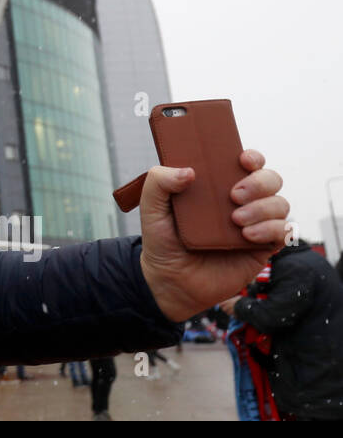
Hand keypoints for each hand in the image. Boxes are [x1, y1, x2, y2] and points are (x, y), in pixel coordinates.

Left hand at [138, 150, 288, 322]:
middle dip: (258, 182)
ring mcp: (255, 223)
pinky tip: (247, 235)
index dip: (252, 157)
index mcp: (217, 185)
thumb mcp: (152, 208)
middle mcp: (241, 201)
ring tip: (235, 220)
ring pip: (280, 203)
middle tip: (234, 195)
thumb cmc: (163, 240)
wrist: (171, 281)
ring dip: (262, 208)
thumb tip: (188, 171)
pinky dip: (272, 229)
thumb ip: (158, 182)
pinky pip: (285, 231)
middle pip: (270, 179)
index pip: (247, 162)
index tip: (243, 160)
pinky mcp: (263, 247)